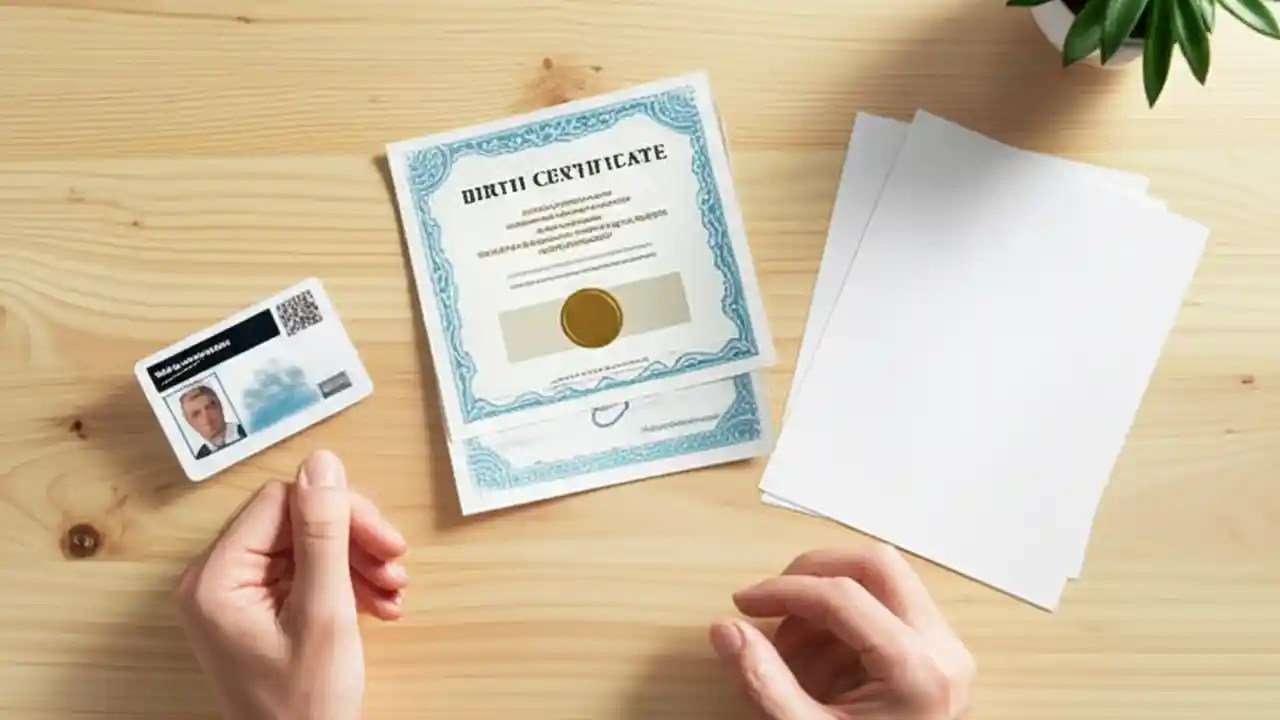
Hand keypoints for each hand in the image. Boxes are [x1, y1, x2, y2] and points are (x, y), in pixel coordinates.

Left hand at [174, 450, 408, 719]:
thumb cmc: (305, 706)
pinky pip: (306, 574)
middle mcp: (216, 581)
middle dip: (352, 541)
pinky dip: (346, 584)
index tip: (385, 540)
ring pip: (307, 546)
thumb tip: (323, 463)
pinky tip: (379, 604)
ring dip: (357, 563)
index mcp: (215, 578)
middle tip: (395, 564)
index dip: (340, 512)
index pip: (282, 502)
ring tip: (393, 593)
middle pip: (296, 523)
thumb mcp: (324, 612)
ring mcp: (237, 597)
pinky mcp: (259, 611)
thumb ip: (324, 534)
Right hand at [709, 545, 973, 719]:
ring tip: (790, 652)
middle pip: (875, 566)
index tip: (744, 603)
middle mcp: (944, 651)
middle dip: (813, 576)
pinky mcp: (940, 659)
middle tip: (771, 604)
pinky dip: (846, 625)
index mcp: (917, 670)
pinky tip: (817, 665)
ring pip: (885, 583)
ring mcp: (948, 652)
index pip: (843, 596)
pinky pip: (891, 612)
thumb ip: (764, 681)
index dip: (784, 591)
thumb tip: (726, 629)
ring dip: (827, 604)